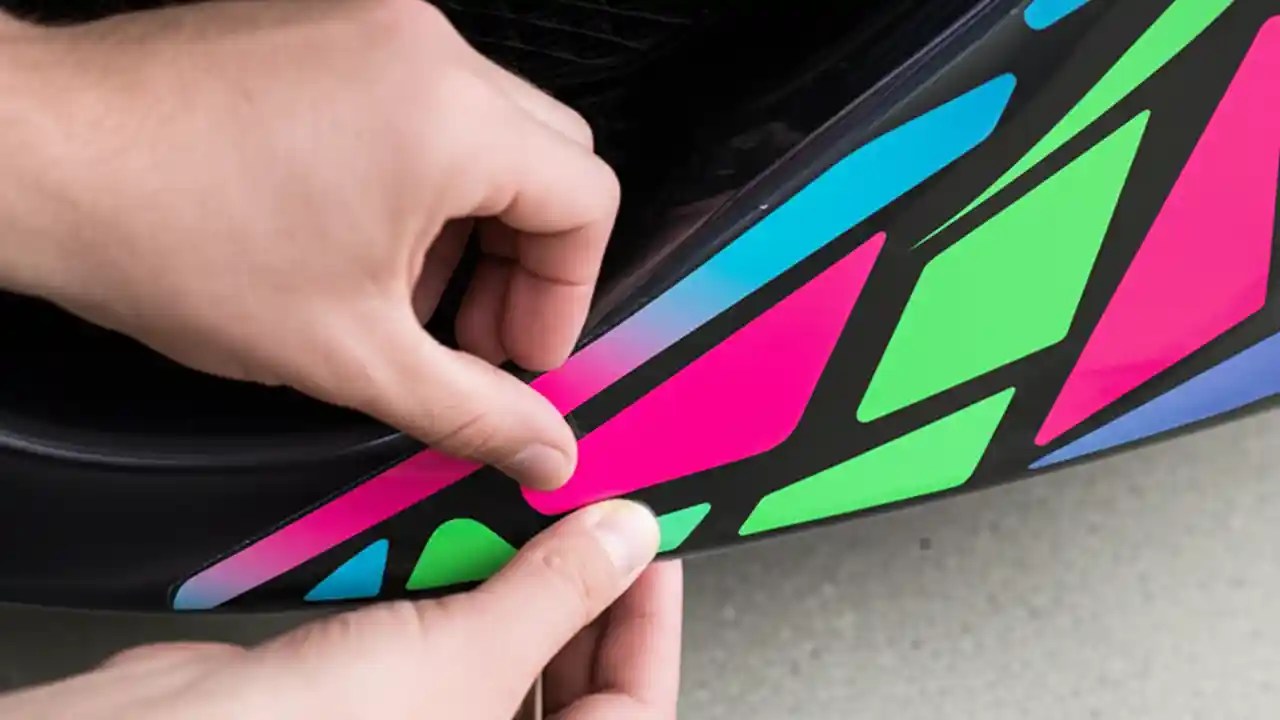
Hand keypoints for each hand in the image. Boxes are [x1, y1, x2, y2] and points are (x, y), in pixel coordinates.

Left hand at [0, 0, 618, 487]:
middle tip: (470, 332)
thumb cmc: (169, 236)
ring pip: (488, 130)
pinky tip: (356, 237)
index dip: (563, 296)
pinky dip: (419, 176)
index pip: (588, 201)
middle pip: (549, 160)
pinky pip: (422, 100)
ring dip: (471, 222)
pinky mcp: (332, 23)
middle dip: (525, 260)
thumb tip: (545, 451)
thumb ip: (471, 411)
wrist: (38, 160)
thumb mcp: (349, 354)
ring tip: (399, 292)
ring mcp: (377, 23)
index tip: (513, 353)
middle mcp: (427, 48)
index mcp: (452, 116)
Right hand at [0, 501, 679, 718]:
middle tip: (594, 518)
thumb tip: (623, 540)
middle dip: (585, 594)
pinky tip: (453, 536)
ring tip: (529, 518)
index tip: (653, 550)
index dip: (650, 624)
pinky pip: (436, 625)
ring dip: (514, 579)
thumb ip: (556, 595)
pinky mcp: (368, 685)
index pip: (633, 706)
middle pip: (571, 676)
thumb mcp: (465, 662)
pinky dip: (447, 578)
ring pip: (503, 645)